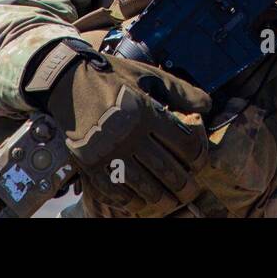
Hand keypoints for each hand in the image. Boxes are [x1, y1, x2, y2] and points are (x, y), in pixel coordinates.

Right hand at [46, 51, 211, 214]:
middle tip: (190, 191)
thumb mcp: (149, 75)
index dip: (197, 157)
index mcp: (147, 112)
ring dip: (160, 198)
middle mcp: (129, 134)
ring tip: (169, 202)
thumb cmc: (114, 76)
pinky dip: (129, 200)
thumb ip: (181, 91)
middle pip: (166, 170)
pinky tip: (139, 201)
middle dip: (183, 185)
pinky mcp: (90, 162)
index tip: (198, 164)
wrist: (68, 80)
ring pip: (143, 185)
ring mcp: (108, 151)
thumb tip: (208, 105)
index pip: (183, 144)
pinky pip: (114, 190)